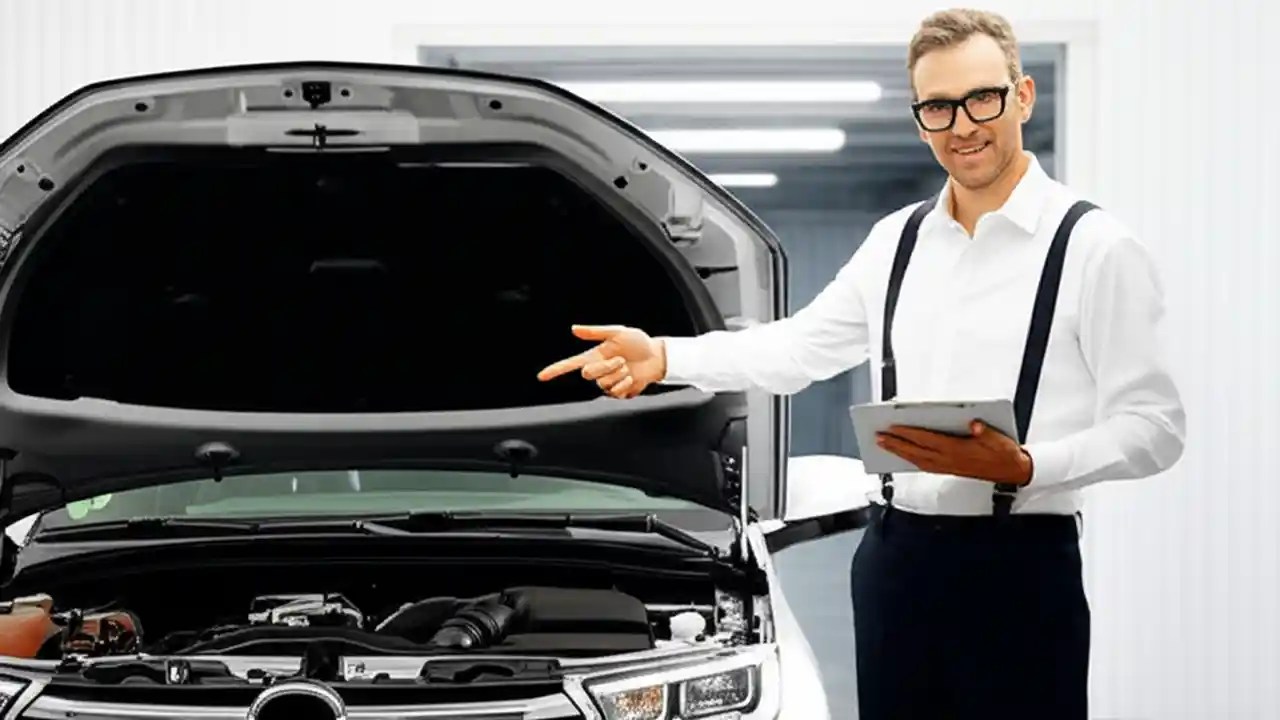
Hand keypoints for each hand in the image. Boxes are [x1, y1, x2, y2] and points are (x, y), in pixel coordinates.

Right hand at [536, 325, 666, 398]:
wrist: (657, 357)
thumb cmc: (638, 342)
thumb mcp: (618, 332)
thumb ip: (595, 332)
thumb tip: (573, 328)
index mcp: (594, 356)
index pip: (570, 364)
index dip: (555, 370)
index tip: (541, 376)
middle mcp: (598, 371)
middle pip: (588, 375)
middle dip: (606, 367)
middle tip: (621, 360)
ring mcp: (608, 383)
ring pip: (603, 384)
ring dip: (618, 375)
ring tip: (628, 367)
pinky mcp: (619, 393)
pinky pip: (615, 393)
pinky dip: (625, 385)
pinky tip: (632, 378)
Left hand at [876, 420, 1032, 485]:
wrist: (1012, 471)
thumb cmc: (1003, 452)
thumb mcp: (997, 438)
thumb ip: (984, 431)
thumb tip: (973, 424)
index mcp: (958, 450)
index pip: (927, 440)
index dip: (909, 434)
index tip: (893, 428)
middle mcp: (949, 461)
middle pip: (916, 452)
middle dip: (896, 445)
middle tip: (878, 438)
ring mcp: (948, 467)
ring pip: (918, 461)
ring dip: (900, 453)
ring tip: (885, 445)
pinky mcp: (950, 470)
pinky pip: (925, 466)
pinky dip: (912, 460)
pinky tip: (904, 455)